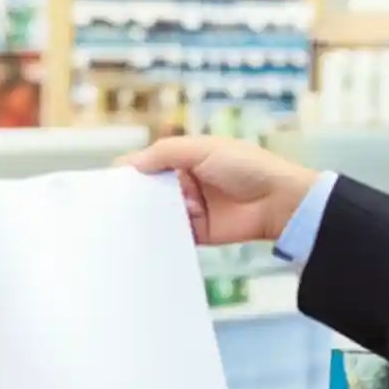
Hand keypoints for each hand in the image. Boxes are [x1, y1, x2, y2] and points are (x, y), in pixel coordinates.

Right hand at [121, 136, 318, 244]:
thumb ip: (166, 153)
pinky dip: (162, 236)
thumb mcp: (204, 149)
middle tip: (110, 206)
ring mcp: (192, 208)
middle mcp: (186, 183)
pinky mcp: (199, 232)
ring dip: (146, 217)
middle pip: (151, 190)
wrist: (279, 202)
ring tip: (122, 225)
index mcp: (186, 158)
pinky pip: (174, 234)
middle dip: (134, 196)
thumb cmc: (246, 166)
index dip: (131, 170)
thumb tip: (131, 163)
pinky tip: (145, 239)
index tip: (109, 181)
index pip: (151, 162)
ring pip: (159, 213)